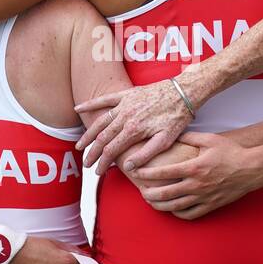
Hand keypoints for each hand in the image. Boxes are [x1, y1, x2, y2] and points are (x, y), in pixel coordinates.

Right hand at [76, 78, 193, 173]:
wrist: (184, 91)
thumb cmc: (177, 117)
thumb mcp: (165, 140)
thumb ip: (145, 154)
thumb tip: (127, 167)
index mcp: (134, 130)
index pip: (111, 150)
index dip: (102, 163)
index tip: (97, 172)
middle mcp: (125, 116)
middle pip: (102, 138)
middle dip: (92, 152)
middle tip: (86, 163)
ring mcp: (124, 104)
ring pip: (100, 121)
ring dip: (88, 134)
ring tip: (80, 145)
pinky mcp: (127, 94)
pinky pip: (104, 99)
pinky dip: (90, 104)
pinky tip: (77, 108)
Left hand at [130, 132, 262, 219]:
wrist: (252, 169)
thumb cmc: (231, 152)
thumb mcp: (210, 139)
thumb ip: (190, 136)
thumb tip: (173, 132)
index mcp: (194, 167)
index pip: (163, 173)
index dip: (147, 174)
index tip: (137, 173)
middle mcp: (196, 185)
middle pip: (165, 194)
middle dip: (149, 194)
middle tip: (141, 191)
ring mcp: (204, 197)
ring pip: (175, 207)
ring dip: (160, 205)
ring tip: (151, 202)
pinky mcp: (211, 206)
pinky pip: (190, 214)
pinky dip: (178, 214)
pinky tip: (173, 209)